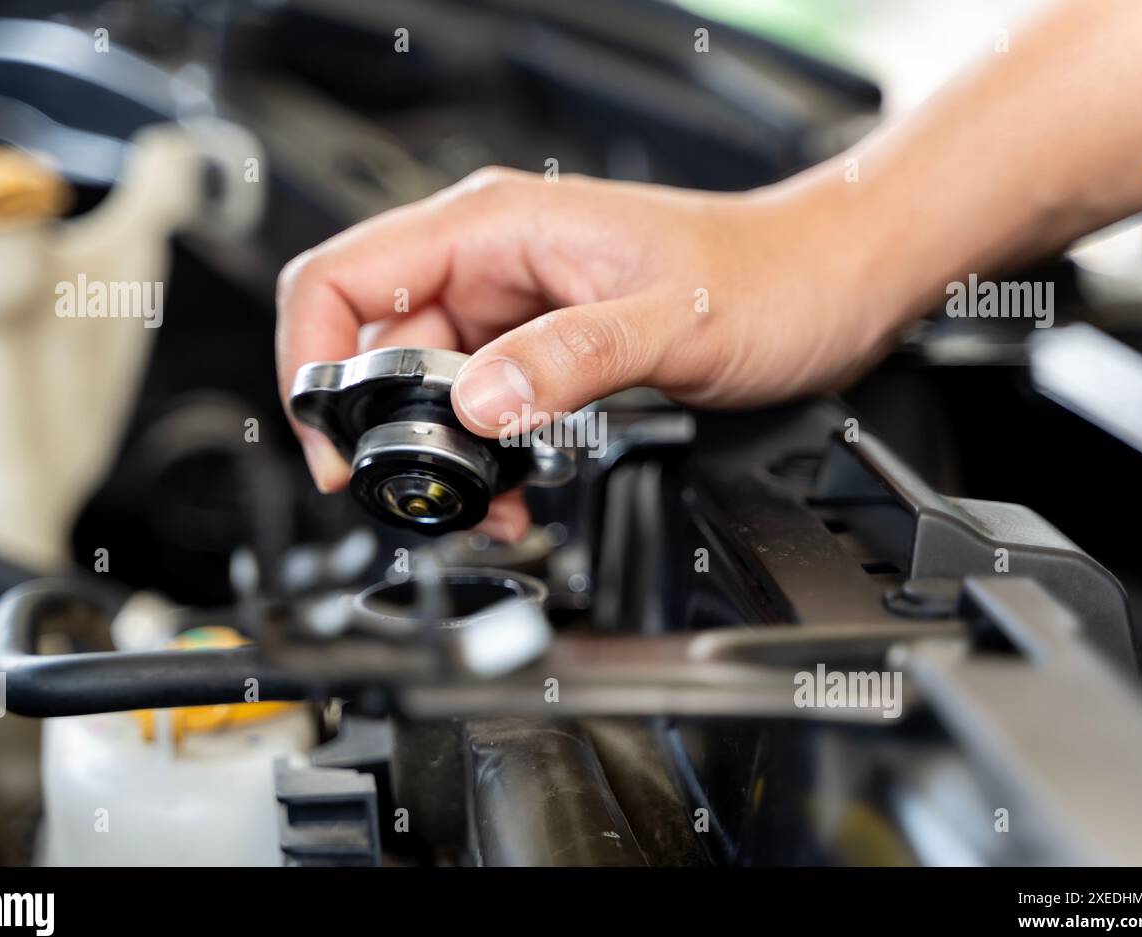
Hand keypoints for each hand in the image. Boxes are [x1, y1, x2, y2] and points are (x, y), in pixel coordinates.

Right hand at [276, 166, 901, 538]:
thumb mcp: (667, 321)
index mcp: (496, 226)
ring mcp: (514, 306)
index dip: (313, 364)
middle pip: (375, 346)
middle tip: (421, 494)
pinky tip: (511, 489)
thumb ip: (567, 359)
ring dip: (439, 456)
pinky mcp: (542, 347)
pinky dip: (481, 456)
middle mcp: (492, 262)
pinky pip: (479, 404)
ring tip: (483, 505)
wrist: (828, 285)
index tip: (334, 444)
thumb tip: (477, 406)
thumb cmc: (767, 273)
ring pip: (426, 387)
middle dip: (382, 431)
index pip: (343, 278)